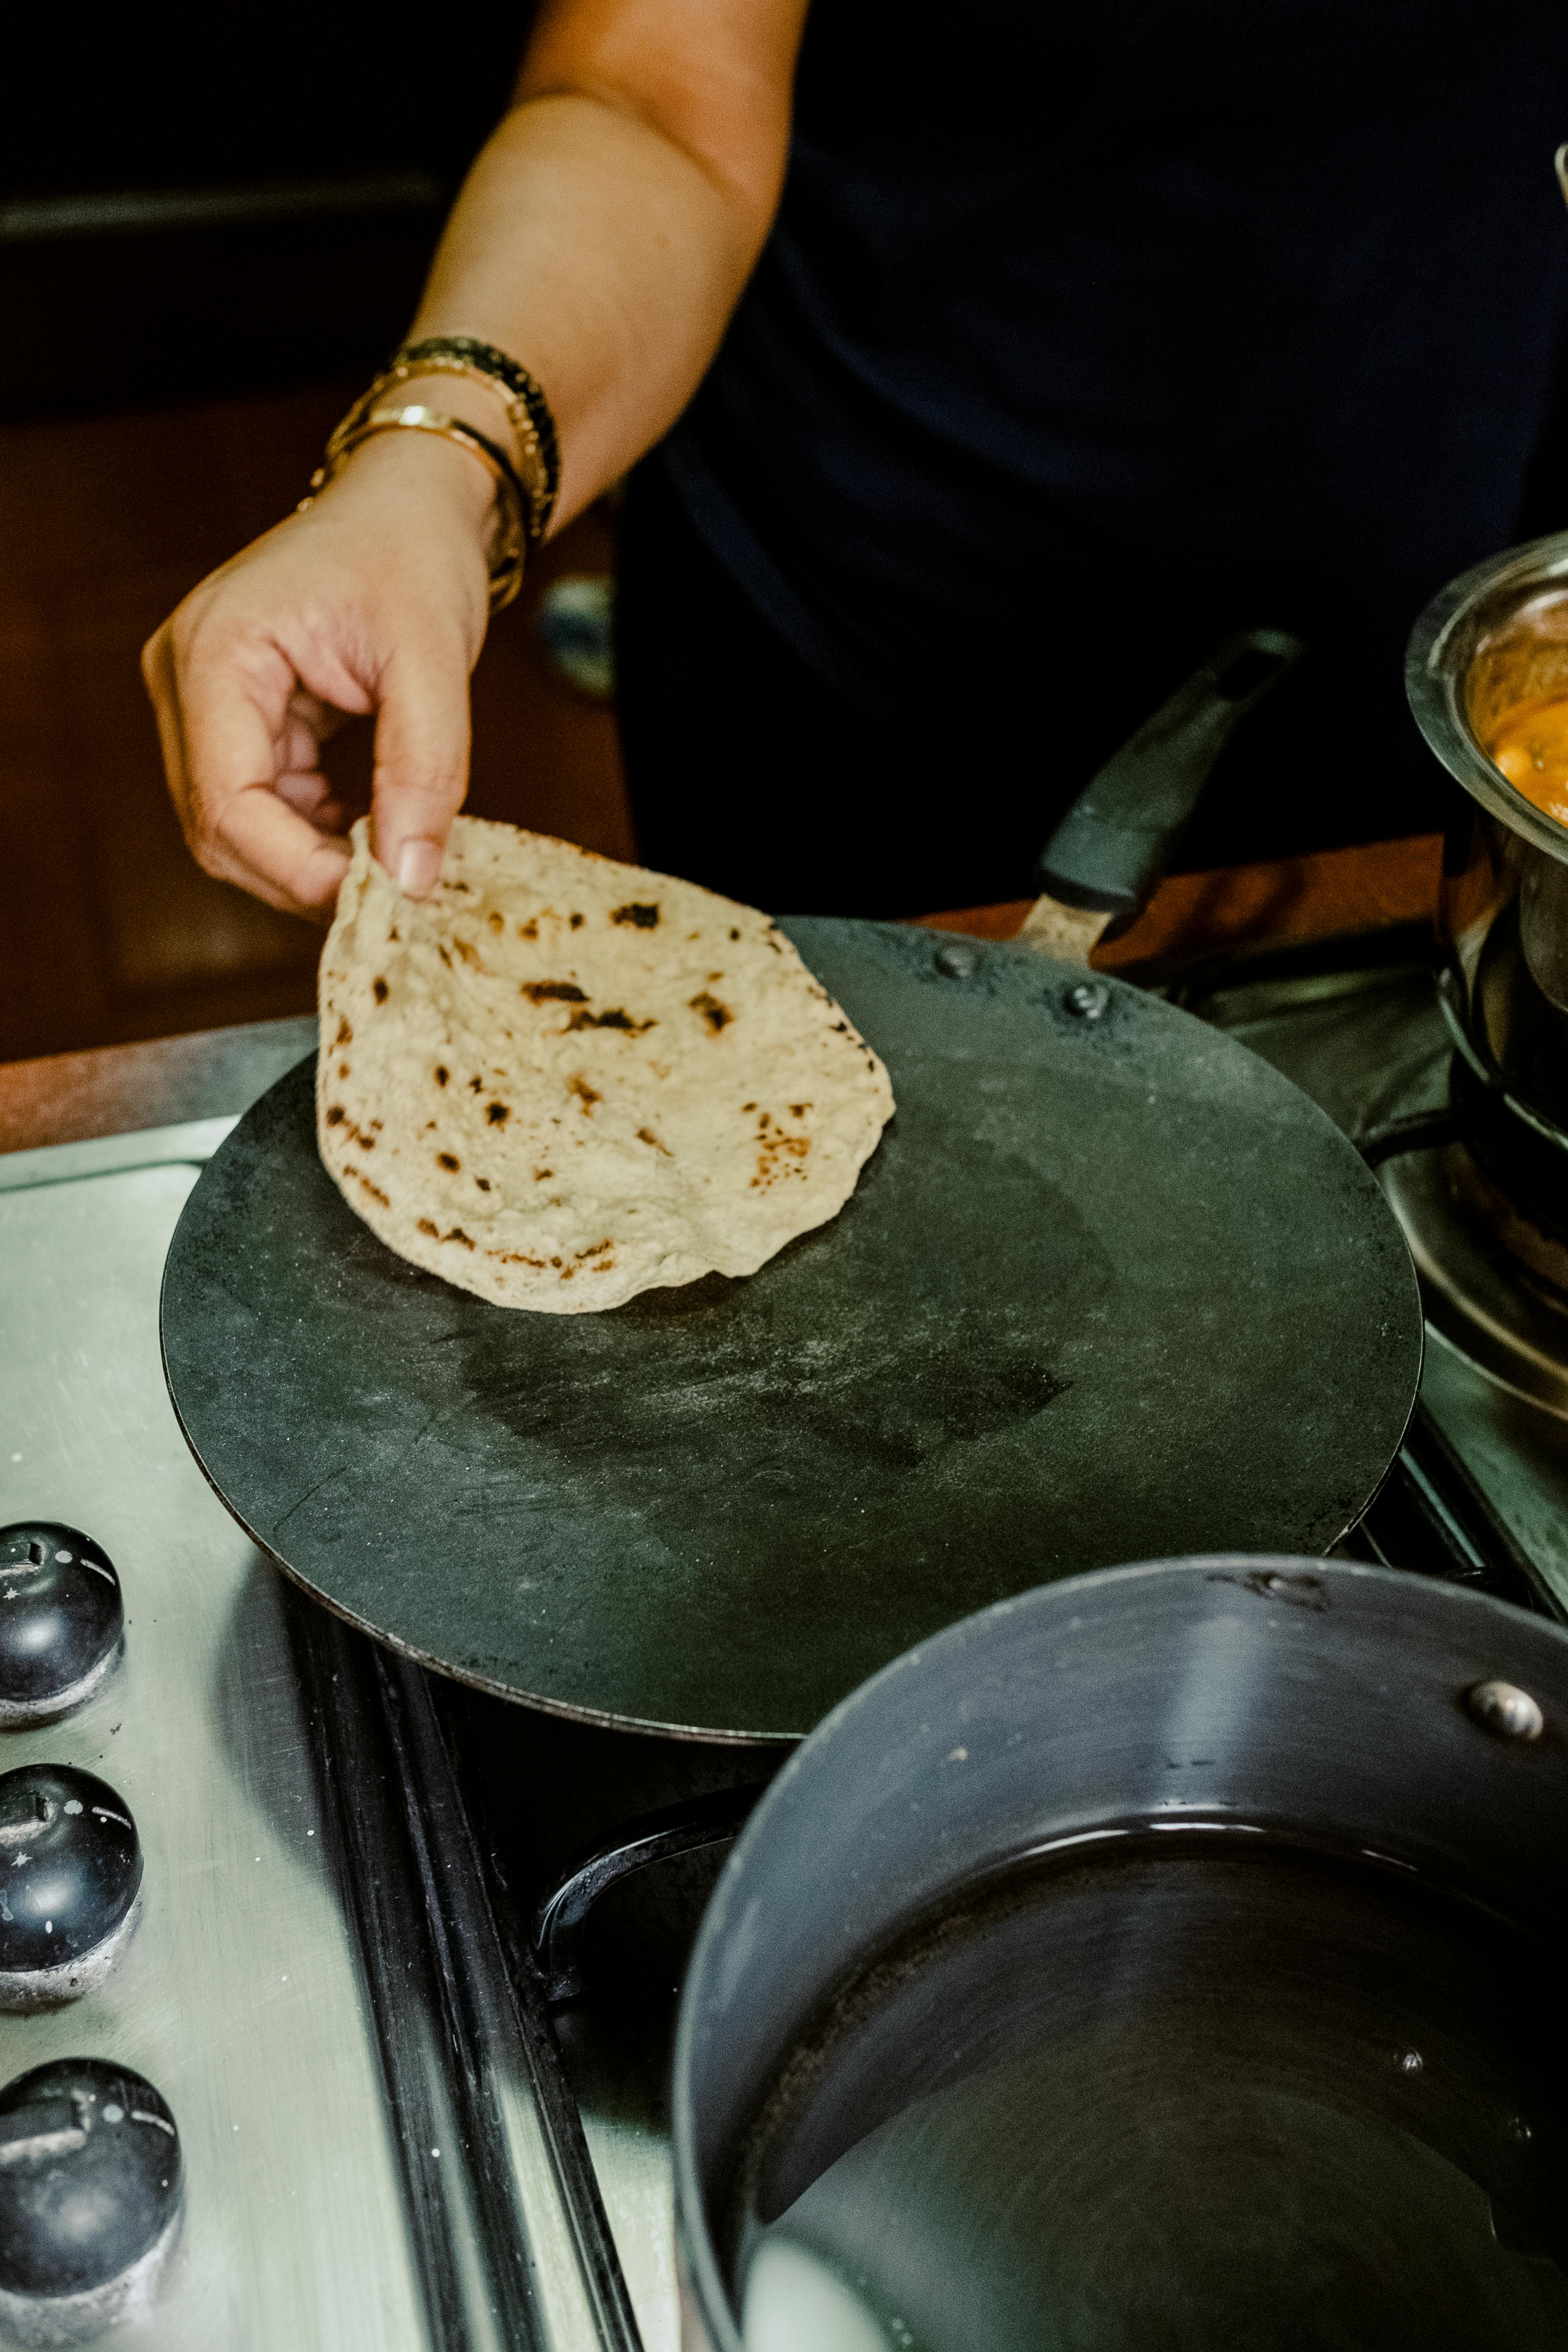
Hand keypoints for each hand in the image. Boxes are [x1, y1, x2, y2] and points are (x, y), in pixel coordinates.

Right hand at [142, 427, 495, 917]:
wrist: (409, 506)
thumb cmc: (413, 554)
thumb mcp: (435, 657)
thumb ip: (425, 770)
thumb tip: (411, 878)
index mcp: (216, 650)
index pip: (226, 800)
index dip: (297, 868)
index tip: (381, 895)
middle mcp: (186, 680)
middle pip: (219, 828)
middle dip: (305, 875)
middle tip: (398, 892)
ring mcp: (203, 705)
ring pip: (237, 830)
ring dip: (312, 862)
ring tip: (394, 860)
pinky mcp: (235, 724)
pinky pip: (262, 809)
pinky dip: (316, 836)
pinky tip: (373, 828)